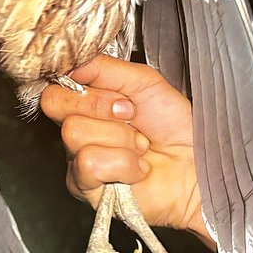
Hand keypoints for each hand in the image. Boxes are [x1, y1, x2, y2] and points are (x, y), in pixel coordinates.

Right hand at [41, 55, 208, 241]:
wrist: (196, 164)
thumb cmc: (173, 126)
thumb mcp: (143, 82)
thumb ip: (104, 68)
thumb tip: (72, 64)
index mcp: (85, 101)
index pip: (56, 83)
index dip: (87, 85)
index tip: (120, 94)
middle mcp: (76, 128)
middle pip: (57, 104)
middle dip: (102, 105)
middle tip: (131, 116)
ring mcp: (76, 159)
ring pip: (75, 132)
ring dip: (120, 138)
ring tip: (139, 146)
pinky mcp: (85, 188)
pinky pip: (89, 163)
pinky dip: (123, 163)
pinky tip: (137, 168)